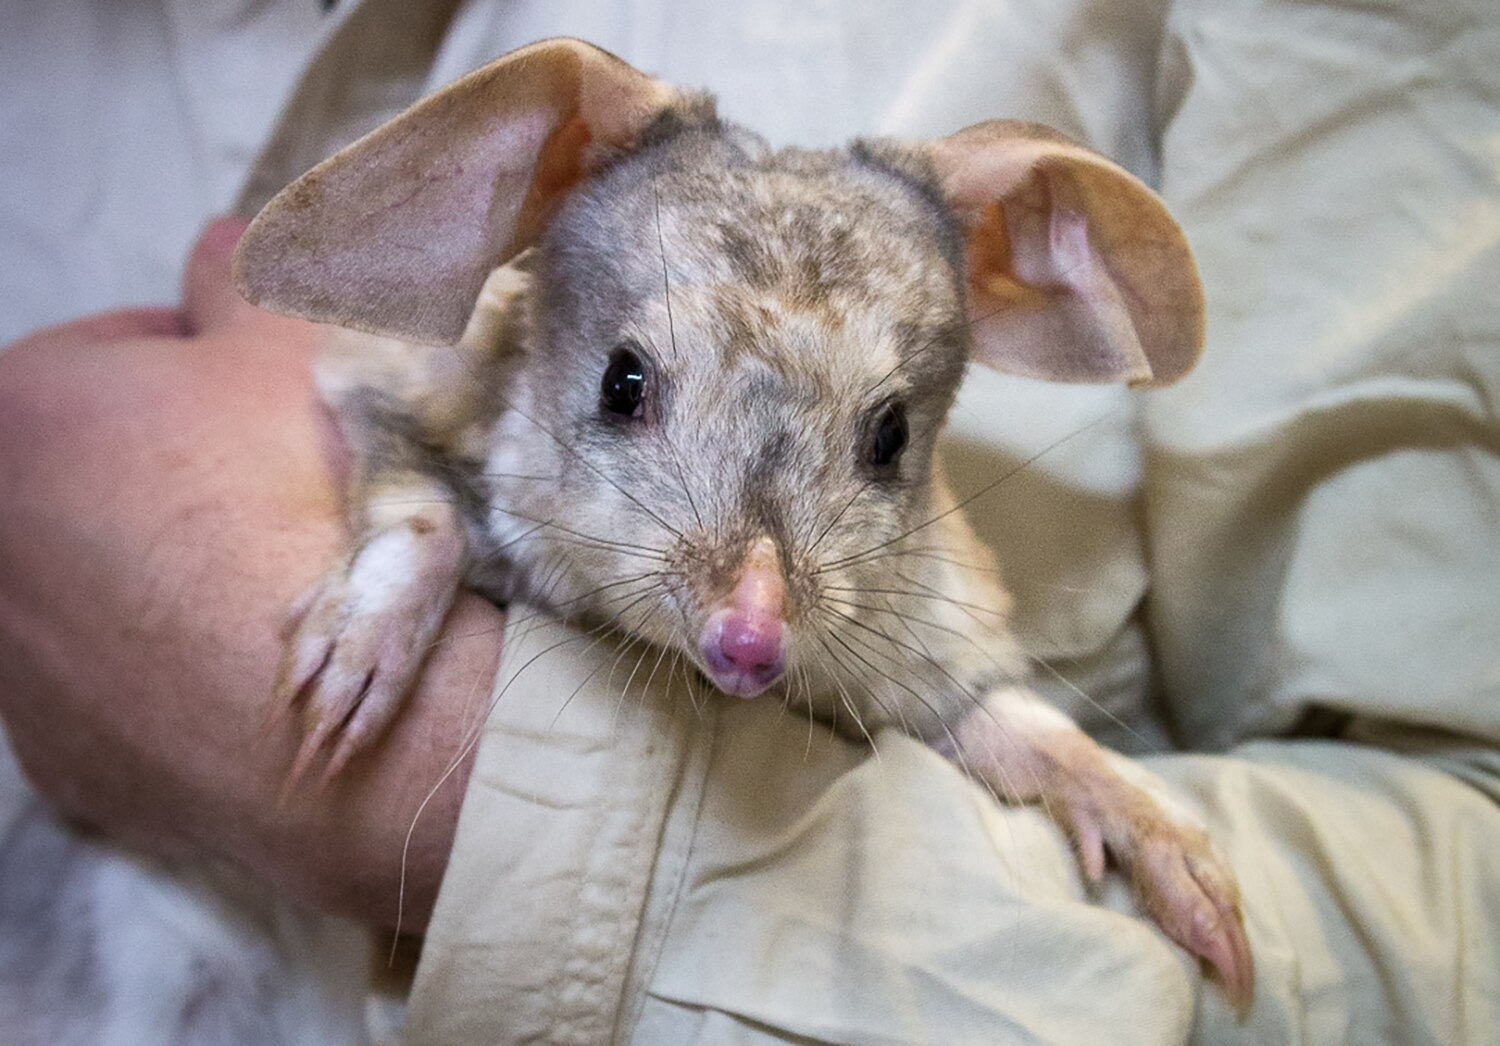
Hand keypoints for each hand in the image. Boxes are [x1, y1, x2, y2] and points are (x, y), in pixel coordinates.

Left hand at [0, 219, 503, 930]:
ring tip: (273, 584)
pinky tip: (252, 664)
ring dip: (172, 567)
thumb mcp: (293, 349)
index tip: (273, 409)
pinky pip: (119, 683)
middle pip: (101, 469)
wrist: (346, 712)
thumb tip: (217, 238)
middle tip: (278, 495)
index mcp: (25, 413)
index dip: (213, 370)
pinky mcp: (55, 751)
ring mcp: (12, 659)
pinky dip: (175, 666)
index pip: (121, 354)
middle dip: (181, 470)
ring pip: (103, 578)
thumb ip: (241, 274)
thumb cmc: (313, 510)